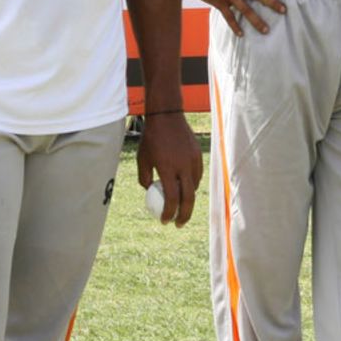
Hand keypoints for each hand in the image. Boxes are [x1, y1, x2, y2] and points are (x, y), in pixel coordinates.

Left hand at [137, 112, 202, 226]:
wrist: (167, 116)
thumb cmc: (151, 138)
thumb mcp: (142, 159)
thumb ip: (144, 178)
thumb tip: (150, 192)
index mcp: (167, 168)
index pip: (171, 199)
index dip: (169, 213)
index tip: (165, 221)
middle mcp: (182, 166)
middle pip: (188, 198)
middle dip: (184, 215)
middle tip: (178, 224)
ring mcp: (192, 160)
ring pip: (194, 187)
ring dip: (188, 199)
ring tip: (181, 206)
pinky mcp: (198, 155)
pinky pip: (197, 175)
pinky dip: (192, 184)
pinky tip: (185, 187)